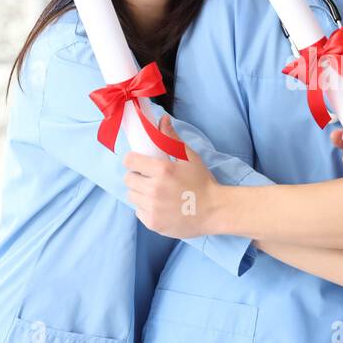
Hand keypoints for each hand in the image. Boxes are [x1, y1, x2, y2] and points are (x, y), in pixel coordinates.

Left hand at [123, 116, 218, 238]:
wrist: (215, 211)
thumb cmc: (202, 181)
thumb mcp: (189, 157)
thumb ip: (171, 138)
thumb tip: (162, 119)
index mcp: (162, 170)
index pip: (129, 161)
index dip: (133, 161)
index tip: (140, 163)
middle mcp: (154, 189)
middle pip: (128, 180)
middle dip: (137, 177)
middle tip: (150, 179)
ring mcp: (152, 208)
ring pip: (132, 196)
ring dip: (140, 193)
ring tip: (156, 193)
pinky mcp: (153, 223)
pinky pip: (138, 212)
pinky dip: (146, 208)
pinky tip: (160, 206)